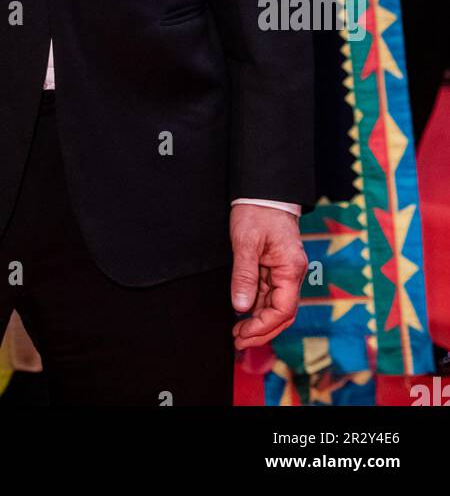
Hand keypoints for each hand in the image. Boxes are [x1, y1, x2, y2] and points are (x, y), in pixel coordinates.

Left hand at [229, 204, 306, 349]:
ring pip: (276, 306)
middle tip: (238, 341)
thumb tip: (241, 307)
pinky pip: (270, 294)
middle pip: (282, 313)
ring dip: (258, 321)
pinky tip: (243, 314)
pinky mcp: (277, 267)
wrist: (263, 190)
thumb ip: (244, 275)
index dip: (263, 326)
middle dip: (262, 330)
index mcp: (291, 268)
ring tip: (237, 332)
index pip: (283, 309)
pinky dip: (257, 307)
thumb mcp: (246, 242)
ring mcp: (286, 271)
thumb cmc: (257, 211)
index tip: (242, 334)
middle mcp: (293, 273)